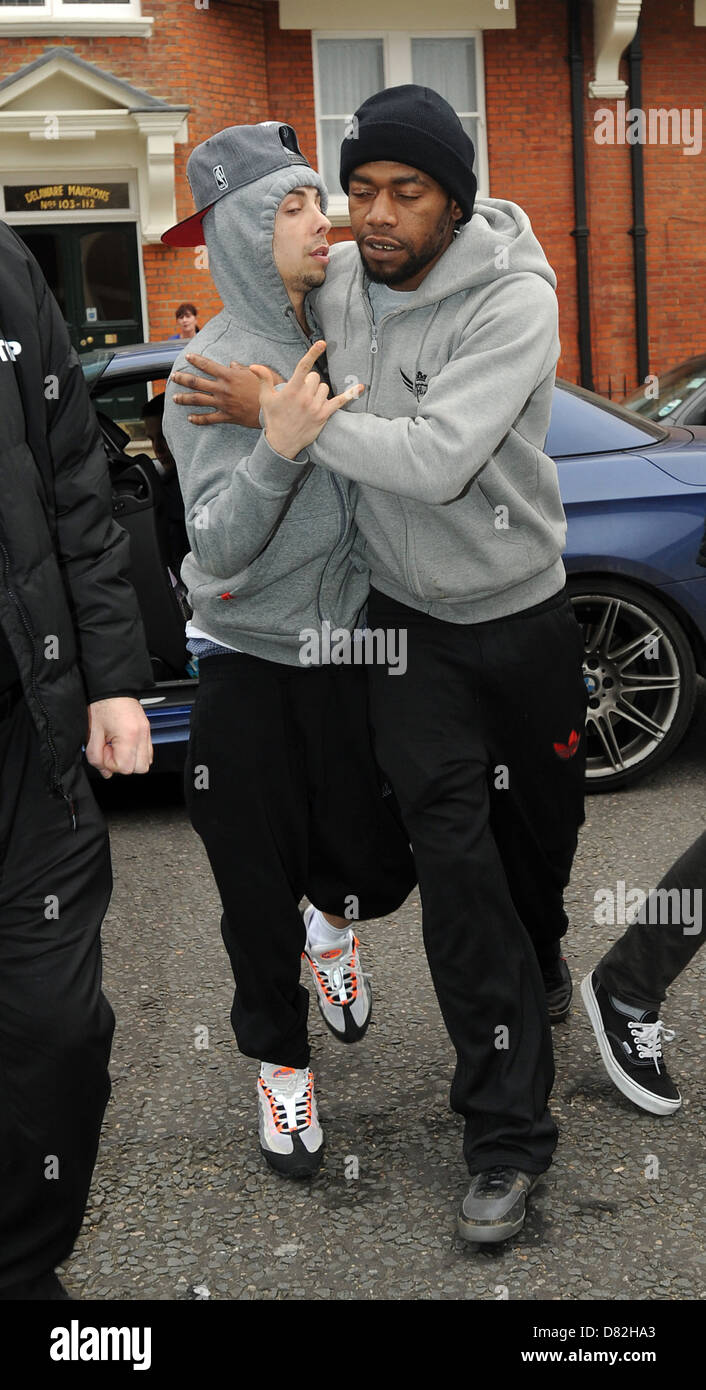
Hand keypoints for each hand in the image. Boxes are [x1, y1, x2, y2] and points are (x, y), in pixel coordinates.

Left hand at [85, 697, 152, 778]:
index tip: (104, 750)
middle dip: (123, 764)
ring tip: (117, 747)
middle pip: (140, 769)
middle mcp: (142, 735)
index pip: (125, 768)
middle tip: (111, 750)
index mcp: (129, 736)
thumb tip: (105, 772)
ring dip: (131, 760)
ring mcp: (147, 733)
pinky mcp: (147, 730)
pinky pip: (147, 752)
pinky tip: (124, 745)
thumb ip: (96, 757)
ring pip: (146, 762)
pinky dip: (136, 753)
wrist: (112, 688)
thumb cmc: (102, 705)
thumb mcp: (92, 733)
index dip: (111, 764)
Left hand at [171, 354, 281, 427]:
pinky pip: (209, 418)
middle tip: (173, 377)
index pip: (207, 365)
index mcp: (229, 376)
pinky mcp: (227, 416)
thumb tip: (232, 364)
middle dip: (183, 379)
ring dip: (185, 399)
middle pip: (197, 382)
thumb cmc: (269, 388)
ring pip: (198, 400)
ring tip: (175, 398)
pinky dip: (198, 419)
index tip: (187, 357)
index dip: (196, 360)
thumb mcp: (258, 372)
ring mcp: (223, 403)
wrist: (274, 409)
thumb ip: (242, 368)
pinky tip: (190, 418)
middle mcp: (223, 389)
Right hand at [250, 341, 363, 458]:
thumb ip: (264, 379)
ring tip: (308, 403)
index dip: (313, 353)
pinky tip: (361, 387)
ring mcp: (316, 407)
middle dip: (309, 382)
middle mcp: (305, 397)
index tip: (322, 343)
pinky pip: (340, 401)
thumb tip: (254, 365)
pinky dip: (351, 394)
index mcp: (291, 390)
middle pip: (315, 377)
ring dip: (319, 391)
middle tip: (301, 394)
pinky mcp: (324, 416)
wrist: (282, 443)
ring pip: (325, 388)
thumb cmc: (274, 418)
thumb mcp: (266, 398)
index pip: (303, 367)